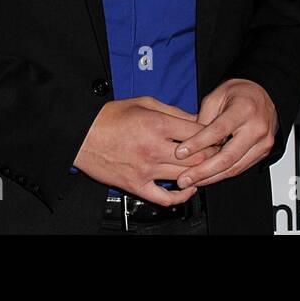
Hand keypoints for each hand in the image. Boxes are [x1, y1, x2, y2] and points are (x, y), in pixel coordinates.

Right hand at [74, 96, 216, 205]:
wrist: (82, 135)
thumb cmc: (110, 117)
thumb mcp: (144, 102)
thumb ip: (172, 111)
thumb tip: (196, 120)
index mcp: (157, 124)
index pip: (198, 133)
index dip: (213, 134)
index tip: (217, 135)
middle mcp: (154, 148)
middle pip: (197, 157)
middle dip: (211, 155)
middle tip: (216, 152)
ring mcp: (146, 170)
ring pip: (185, 177)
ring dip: (199, 174)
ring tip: (204, 168)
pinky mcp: (136, 185)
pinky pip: (165, 198)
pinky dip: (181, 196)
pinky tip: (187, 188)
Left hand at [174, 78, 277, 188]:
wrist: (263, 94)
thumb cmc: (239, 93)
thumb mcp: (216, 96)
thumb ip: (204, 119)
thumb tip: (190, 144)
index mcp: (245, 109)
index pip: (218, 130)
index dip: (198, 143)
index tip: (180, 152)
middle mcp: (257, 128)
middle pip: (228, 156)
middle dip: (203, 170)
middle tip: (184, 178)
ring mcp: (263, 142)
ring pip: (234, 167)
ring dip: (211, 177)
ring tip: (192, 181)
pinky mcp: (263, 152)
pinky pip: (241, 168)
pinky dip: (222, 174)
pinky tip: (207, 177)